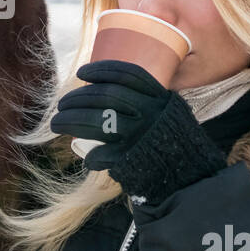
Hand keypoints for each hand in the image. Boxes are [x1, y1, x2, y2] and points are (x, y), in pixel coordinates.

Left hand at [50, 59, 227, 200]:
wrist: (192, 180)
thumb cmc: (173, 145)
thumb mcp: (167, 115)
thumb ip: (142, 103)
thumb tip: (102, 95)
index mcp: (160, 98)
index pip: (128, 75)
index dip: (103, 70)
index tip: (82, 72)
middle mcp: (151, 113)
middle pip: (106, 97)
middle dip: (78, 98)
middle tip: (61, 105)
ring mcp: (141, 136)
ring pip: (99, 122)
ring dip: (72, 121)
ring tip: (57, 123)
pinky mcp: (134, 160)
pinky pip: (103, 154)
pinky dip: (92, 156)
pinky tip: (87, 158)